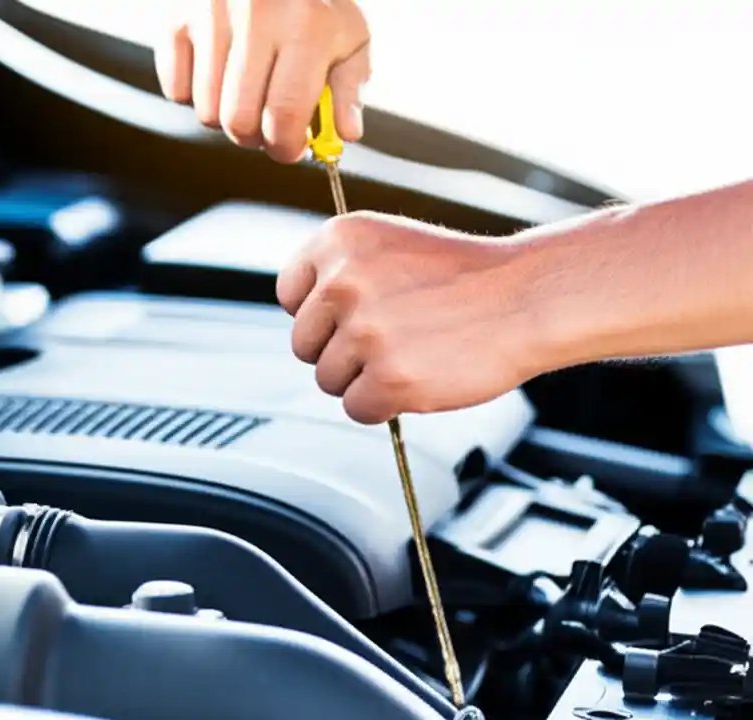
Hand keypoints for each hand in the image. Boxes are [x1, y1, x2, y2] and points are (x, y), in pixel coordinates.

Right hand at [154, 0, 370, 162]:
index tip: (291, 149)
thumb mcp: (348, 34)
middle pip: (238, 121)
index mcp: (306, 26)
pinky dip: (195, 94)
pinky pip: (176, 90)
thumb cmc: (312, 2)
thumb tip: (346, 134)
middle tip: (267, 127)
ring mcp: (210, 15)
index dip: (286, 147)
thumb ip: (349, 87)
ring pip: (205, 112)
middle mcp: (255, 17)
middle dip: (254, 138)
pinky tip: (217, 73)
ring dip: (226, 117)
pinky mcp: (177, 16)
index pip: (285, 114)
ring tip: (245, 92)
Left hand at [276, 212, 541, 423]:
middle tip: (392, 339)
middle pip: (303, 344)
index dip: (319, 315)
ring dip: (364, 379)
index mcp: (338, 240)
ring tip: (412, 354)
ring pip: (328, 379)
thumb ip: (340, 272)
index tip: (351, 317)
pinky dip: (385, 405)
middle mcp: (342, 281)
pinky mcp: (388, 377)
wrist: (527, 296)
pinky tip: (419, 378)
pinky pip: (358, 409)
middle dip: (340, 351)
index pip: (289, 295)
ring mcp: (364, 331)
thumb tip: (303, 319)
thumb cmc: (463, 277)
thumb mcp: (389, 245)